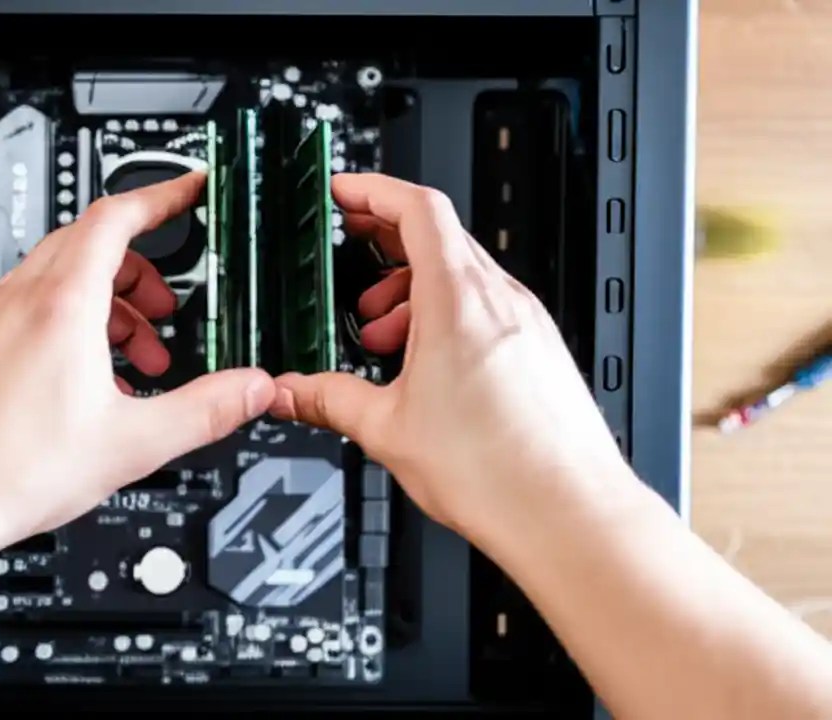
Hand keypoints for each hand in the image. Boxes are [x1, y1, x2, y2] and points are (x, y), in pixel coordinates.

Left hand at [0, 171, 274, 549]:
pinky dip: (69, 324)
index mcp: (62, 307)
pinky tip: (82, 383)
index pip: (117, 216)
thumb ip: (203, 411)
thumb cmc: (0, 472)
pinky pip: (29, 310)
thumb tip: (250, 388)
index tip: (189, 192)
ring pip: (59, 279)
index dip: (161, 196)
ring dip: (107, 303)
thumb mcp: (130, 444)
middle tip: (168, 306)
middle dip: (141, 267)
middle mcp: (19, 301)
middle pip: (91, 243)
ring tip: (134, 358)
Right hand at [270, 173, 625, 538]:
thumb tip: (291, 390)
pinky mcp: (538, 351)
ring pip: (461, 275)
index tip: (342, 192)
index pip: (417, 207)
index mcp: (459, 300)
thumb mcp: (387, 429)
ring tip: (378, 331)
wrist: (569, 515)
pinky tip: (421, 362)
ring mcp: (526, 324)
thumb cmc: (499, 472)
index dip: (373, 190)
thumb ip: (328, 399)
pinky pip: (484, 308)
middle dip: (383, 243)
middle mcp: (500, 301)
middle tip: (347, 256)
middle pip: (438, 236)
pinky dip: (443, 315)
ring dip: (411, 287)